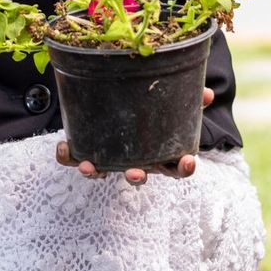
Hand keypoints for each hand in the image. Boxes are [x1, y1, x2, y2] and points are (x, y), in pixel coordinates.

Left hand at [56, 87, 214, 185]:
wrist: (112, 104)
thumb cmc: (146, 110)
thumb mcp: (167, 103)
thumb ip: (186, 98)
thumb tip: (207, 93)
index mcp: (158, 153)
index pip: (175, 168)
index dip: (183, 168)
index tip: (188, 162)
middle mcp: (135, 161)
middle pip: (138, 176)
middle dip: (136, 176)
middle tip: (135, 173)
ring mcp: (110, 159)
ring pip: (103, 173)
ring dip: (95, 172)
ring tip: (89, 167)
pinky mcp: (86, 151)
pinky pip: (75, 159)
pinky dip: (68, 156)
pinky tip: (63, 147)